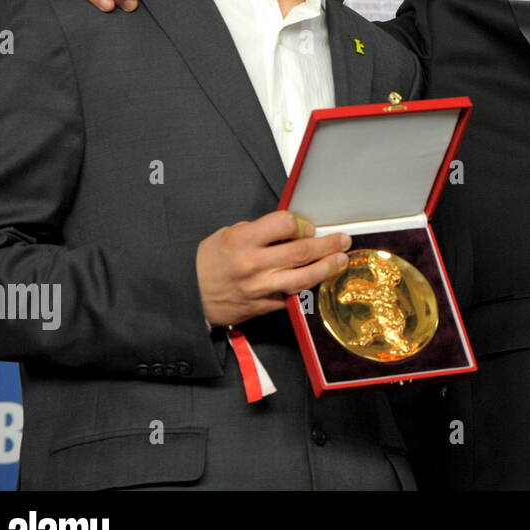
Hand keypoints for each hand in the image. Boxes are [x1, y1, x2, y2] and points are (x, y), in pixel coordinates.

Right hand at [197, 210, 350, 327]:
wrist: (188, 295)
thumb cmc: (208, 262)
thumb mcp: (227, 235)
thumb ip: (258, 231)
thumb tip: (290, 228)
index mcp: (242, 240)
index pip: (284, 224)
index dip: (301, 224)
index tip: (307, 226)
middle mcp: (253, 264)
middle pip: (301, 251)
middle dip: (327, 244)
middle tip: (342, 241)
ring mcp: (260, 287)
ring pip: (303, 277)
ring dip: (327, 268)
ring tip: (340, 260)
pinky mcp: (263, 306)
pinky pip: (292, 296)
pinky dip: (307, 288)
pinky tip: (319, 280)